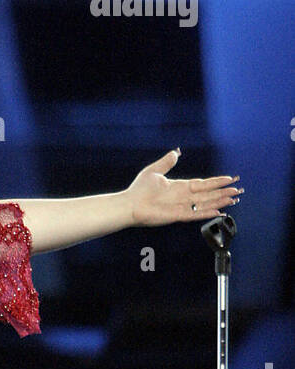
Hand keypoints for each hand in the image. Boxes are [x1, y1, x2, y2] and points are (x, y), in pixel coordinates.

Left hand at [125, 149, 242, 226]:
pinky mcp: (176, 215)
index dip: (216, 181)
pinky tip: (218, 212)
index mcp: (180, 187)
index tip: (230, 178)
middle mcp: (183, 198)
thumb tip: (176, 152)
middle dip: (223, 192)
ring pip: (205, 204)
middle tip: (239, 190)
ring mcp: (181, 207)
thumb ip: (167, 162)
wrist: (129, 204)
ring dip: (220, 201)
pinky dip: (207, 213)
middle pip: (208, 194)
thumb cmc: (139, 190)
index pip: (203, 184)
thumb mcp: (154, 171)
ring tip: (233, 199)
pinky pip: (195, 214)